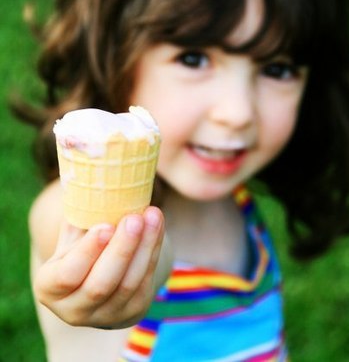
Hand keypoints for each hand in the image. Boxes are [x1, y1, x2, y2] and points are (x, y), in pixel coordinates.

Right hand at [33, 207, 169, 328]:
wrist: (102, 272)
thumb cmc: (82, 242)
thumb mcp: (72, 231)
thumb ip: (78, 212)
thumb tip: (87, 175)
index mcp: (49, 288)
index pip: (67, 275)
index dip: (88, 252)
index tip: (106, 225)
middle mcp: (73, 310)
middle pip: (100, 284)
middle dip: (121, 249)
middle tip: (134, 218)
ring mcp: (105, 317)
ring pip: (128, 284)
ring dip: (144, 248)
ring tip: (153, 215)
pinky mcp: (132, 312)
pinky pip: (145, 282)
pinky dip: (153, 251)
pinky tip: (157, 225)